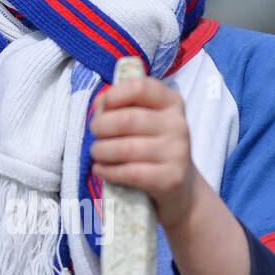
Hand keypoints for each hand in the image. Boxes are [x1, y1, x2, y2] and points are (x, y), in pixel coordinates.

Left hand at [88, 76, 195, 229]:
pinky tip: (102, 170)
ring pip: (126, 148)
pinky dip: (108, 171)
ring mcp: (177, 152)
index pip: (140, 88)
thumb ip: (118, 106)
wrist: (178, 187)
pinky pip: (130, 172)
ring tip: (97, 154)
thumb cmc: (149, 146)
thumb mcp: (141, 120)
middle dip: (100, 127)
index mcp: (170, 103)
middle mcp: (178, 124)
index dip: (114, 94)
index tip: (103, 107)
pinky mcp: (171, 178)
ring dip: (101, 151)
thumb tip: (99, 104)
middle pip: (127, 120)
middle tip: (95, 136)